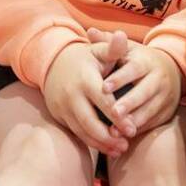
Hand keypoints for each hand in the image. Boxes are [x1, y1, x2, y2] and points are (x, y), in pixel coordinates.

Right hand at [41, 42, 128, 158]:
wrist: (53, 63)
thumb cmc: (85, 58)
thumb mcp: (98, 51)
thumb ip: (114, 48)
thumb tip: (124, 36)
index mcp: (85, 79)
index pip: (103, 101)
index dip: (118, 117)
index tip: (132, 129)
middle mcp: (72, 95)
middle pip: (90, 122)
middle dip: (109, 136)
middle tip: (127, 144)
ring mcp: (63, 107)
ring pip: (82, 131)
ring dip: (101, 143)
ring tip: (120, 149)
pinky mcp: (59, 116)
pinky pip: (76, 133)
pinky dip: (91, 143)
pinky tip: (107, 148)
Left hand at [86, 28, 180, 140]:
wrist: (170, 71)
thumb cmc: (138, 60)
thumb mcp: (126, 50)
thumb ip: (107, 43)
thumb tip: (89, 31)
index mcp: (146, 61)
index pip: (133, 69)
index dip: (119, 79)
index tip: (104, 87)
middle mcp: (158, 78)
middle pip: (145, 92)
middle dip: (129, 103)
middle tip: (113, 112)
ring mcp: (165, 96)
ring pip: (150, 110)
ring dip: (134, 121)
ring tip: (116, 130)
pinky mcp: (167, 111)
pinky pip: (154, 122)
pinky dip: (139, 129)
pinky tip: (125, 136)